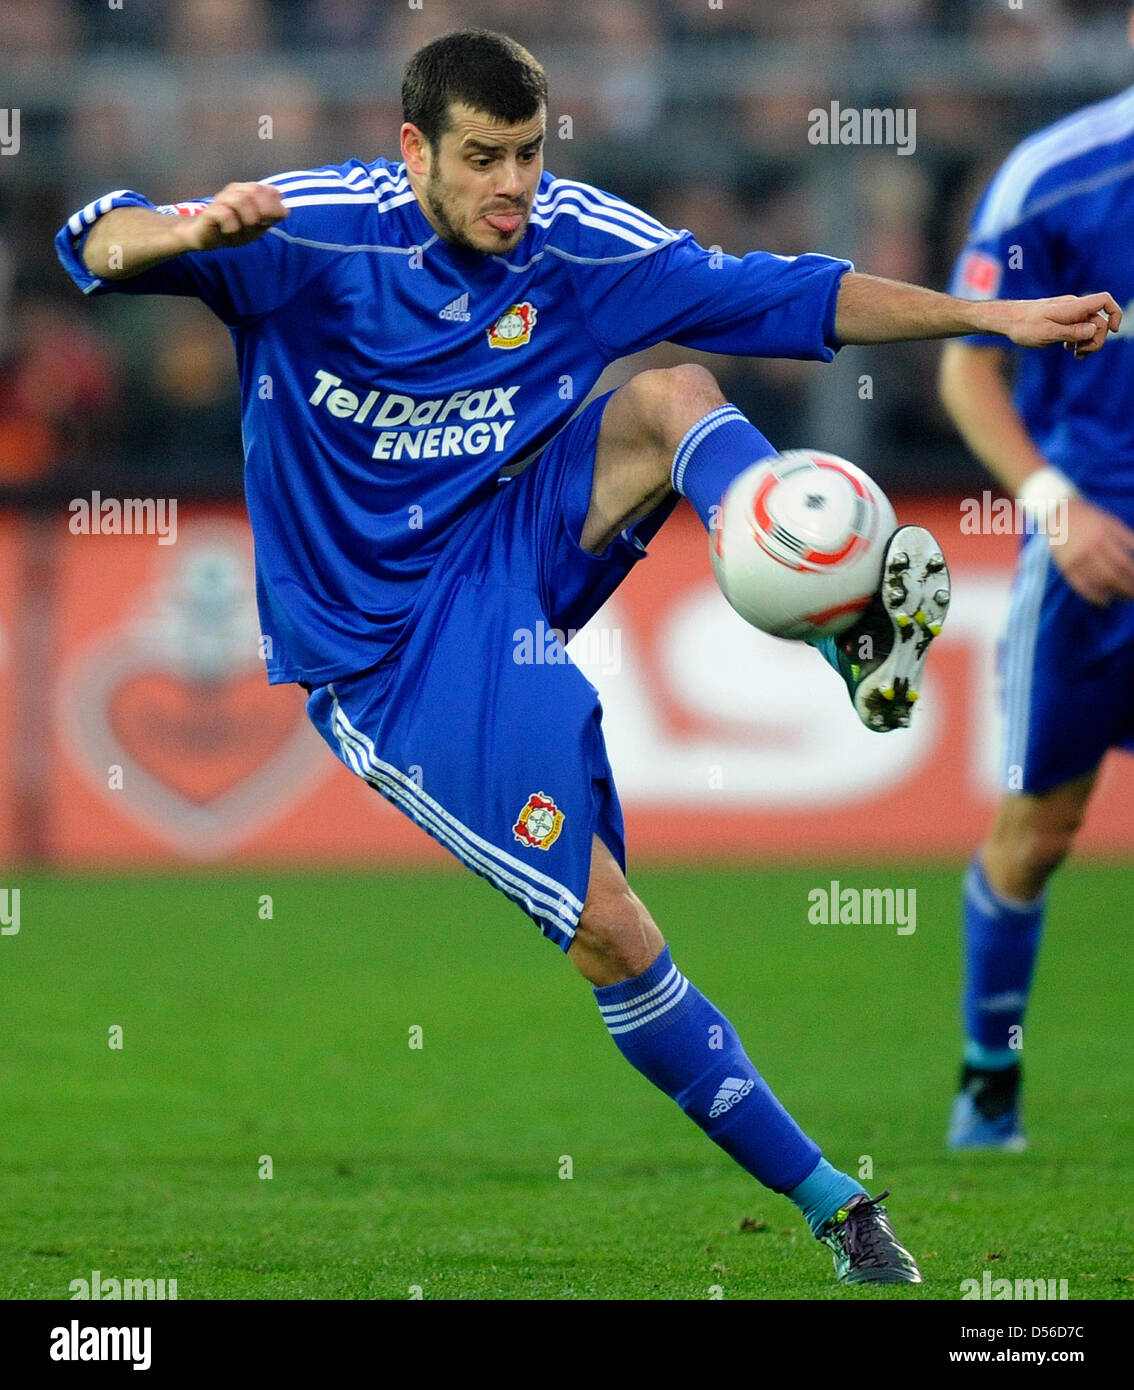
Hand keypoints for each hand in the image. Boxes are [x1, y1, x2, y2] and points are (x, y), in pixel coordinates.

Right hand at [180, 182, 287, 251]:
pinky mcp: (210, 212)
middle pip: (256, 190)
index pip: (270, 190)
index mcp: (249, 192)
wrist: (207, 237)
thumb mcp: (257, 226)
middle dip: (264, 211)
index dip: (276, 207)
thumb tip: (286, 210)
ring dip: (249, 219)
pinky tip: (230, 230)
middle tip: (260, 225)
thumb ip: (272, 217)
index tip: (272, 221)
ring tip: (245, 228)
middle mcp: (235, 191)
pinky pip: (224, 214)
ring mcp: (222, 200)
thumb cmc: (234, 229)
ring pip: (241, 200)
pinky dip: (232, 225)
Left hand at [998, 292, 1121, 355]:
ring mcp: (1068, 313)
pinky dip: (1078, 340)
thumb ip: (1072, 332)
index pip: (1104, 300)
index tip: (1113, 331)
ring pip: (1088, 326)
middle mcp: (1074, 307)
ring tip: (1075, 355)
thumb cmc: (1024, 326)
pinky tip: (1068, 349)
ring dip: (1087, 342)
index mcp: (1073, 307)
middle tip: (1080, 354)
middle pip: (1098, 320)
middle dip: (1096, 339)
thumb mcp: (1047, 333)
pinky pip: (1078, 328)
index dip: (1114, 314)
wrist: (1006, 319)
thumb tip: (1094, 330)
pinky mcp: (1062, 319)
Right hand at [1049, 497, 1133, 604]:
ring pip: (1097, 584)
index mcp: (1103, 538)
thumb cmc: (1090, 518)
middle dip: (1126, 589)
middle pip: (1112, 577)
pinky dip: (1094, 596)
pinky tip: (1104, 601)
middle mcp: (1088, 550)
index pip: (1124, 563)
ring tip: (1122, 598)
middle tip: (1133, 595)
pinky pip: (1081, 587)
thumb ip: (1128, 539)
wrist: (1059, 513)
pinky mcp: (1066, 568)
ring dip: (1113, 594)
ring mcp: (1075, 560)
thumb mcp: (1112, 523)